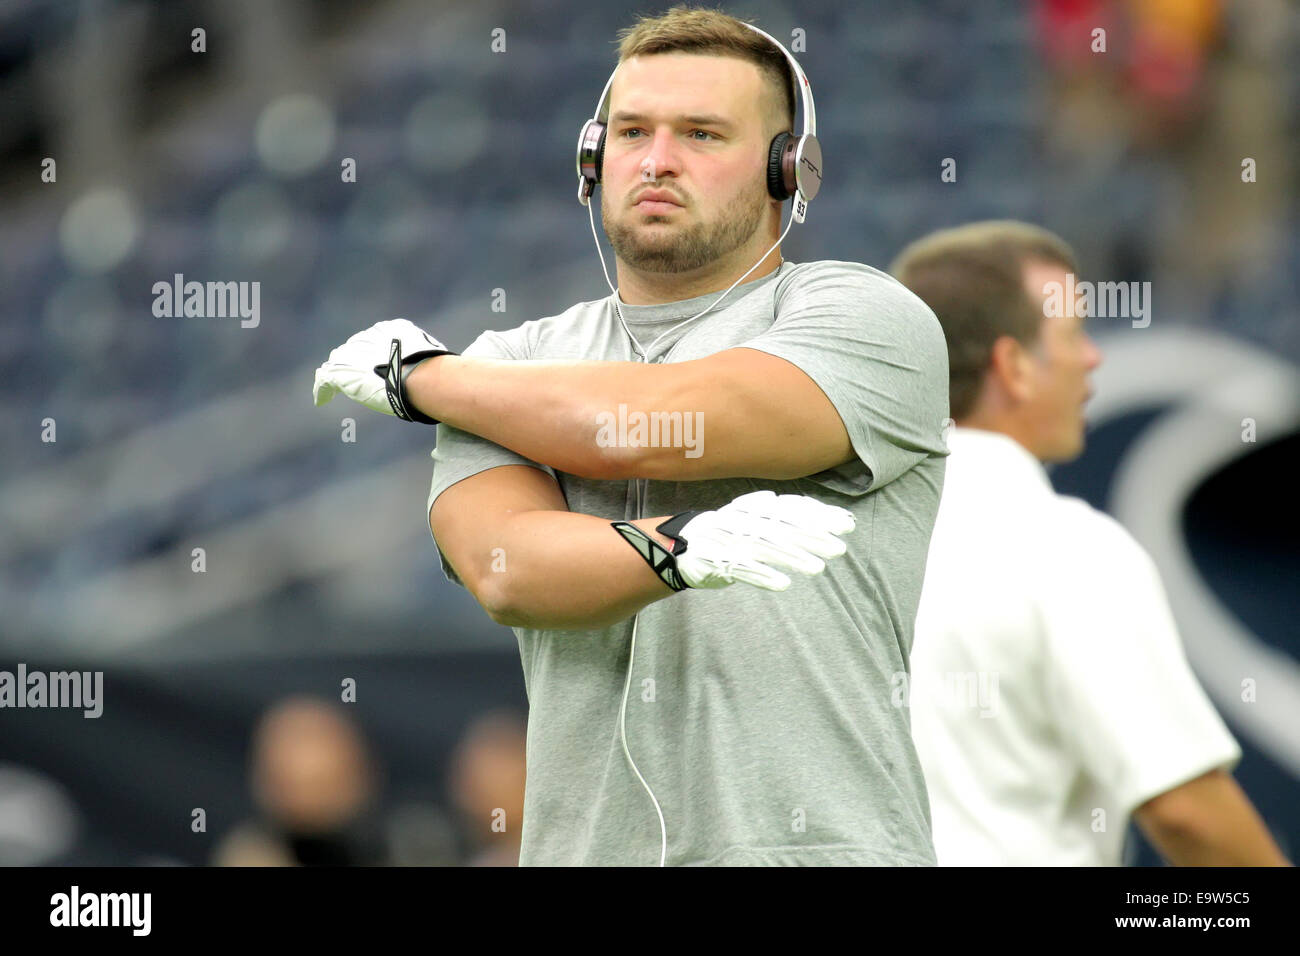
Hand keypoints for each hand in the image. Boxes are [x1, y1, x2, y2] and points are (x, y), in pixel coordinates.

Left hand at [312, 318, 453, 422]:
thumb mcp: (438, 363)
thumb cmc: (434, 374)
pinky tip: (322, 400)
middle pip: (356, 349)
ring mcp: (353, 353)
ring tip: (334, 389)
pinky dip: (323, 390)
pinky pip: (326, 379)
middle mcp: (369, 337)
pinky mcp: (342, 372)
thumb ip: (433, 366)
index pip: (377, 341)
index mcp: (391, 329)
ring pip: (340, 362)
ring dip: (339, 375)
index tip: (379, 369)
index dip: (376, 356)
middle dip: (356, 364)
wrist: (417, 377)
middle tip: (359, 381)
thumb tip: (455, 379)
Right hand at [662, 490, 854, 589]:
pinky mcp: (720, 562)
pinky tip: (782, 584)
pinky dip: (762, 576)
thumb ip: (782, 516)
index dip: (819, 515)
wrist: (679, 546)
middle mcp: (746, 522)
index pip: (792, 509)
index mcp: (754, 509)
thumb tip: (820, 511)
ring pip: (767, 548)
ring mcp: (732, 541)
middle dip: (813, 537)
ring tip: (817, 569)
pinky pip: (743, 569)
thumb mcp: (752, 517)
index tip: (846, 523)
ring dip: (793, 558)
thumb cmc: (724, 533)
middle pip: (784, 528)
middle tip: (840, 548)